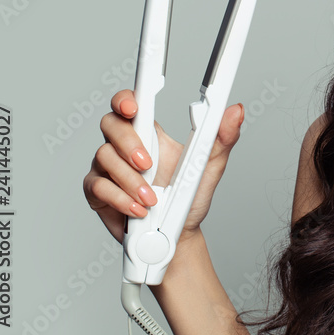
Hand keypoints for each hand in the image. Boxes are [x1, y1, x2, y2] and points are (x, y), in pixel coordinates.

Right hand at [82, 89, 244, 243]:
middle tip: (148, 163)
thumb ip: (222, 137)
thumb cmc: (189, 196)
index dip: (125, 99)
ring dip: (130, 179)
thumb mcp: (210, 165)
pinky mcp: (98, 191)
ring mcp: (108, 167)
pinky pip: (98, 185)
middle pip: (111, 125)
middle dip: (128, 143)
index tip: (132, 106)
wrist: (177, 235)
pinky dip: (119, 198)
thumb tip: (235, 110)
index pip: (131, 103)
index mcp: (152, 133)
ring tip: (152, 198)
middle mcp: (125, 146)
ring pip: (104, 157)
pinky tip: (137, 208)